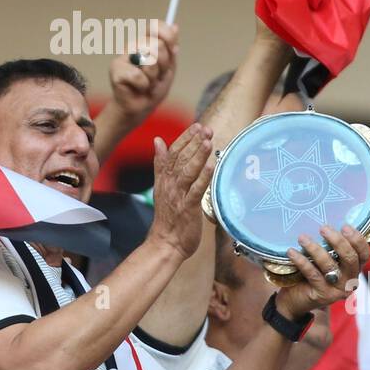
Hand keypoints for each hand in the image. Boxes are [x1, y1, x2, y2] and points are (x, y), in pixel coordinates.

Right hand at [111, 22, 177, 121]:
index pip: (156, 26)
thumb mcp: (168, 67)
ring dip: (154, 77)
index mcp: (146, 41)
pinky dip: (144, 86)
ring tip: (148, 83)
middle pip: (157, 45)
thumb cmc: (153, 87)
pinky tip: (139, 88)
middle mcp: (134, 45)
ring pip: (149, 61)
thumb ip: (171, 48)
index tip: (174, 50)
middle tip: (157, 75)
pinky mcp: (116, 70)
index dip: (168, 37)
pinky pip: (138, 76)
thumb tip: (175, 26)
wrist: (141, 107)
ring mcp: (123, 57)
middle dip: (164, 65)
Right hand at [147, 123, 214, 258]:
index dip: (185, 138)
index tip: (197, 126)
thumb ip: (161, 163)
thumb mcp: (161, 186)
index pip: (173, 152)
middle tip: (205, 129)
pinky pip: (196, 191)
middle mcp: (170, 184)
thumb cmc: (168, 216)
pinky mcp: (187, 209)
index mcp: (164, 178)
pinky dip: (203, 178)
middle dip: (194, 142)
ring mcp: (178, 196)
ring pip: (187, 171)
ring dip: (198, 155)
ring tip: (208, 141)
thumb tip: (158, 140)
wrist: (165, 243)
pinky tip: (211, 167)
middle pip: (180, 159)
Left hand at [275, 224, 369, 318]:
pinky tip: (292, 252)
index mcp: (354, 269)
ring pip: (330, 266)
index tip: (345, 226)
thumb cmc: (312, 274)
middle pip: (350, 258)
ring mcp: (338, 290)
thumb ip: (331, 247)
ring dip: (315, 249)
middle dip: (337, 241)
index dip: (357, 239)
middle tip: (323, 228)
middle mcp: (350, 281)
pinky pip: (313, 274)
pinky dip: (302, 261)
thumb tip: (326, 218)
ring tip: (302, 237)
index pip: (364, 254)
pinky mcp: (323, 295)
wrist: (296, 301)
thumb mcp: (325, 260)